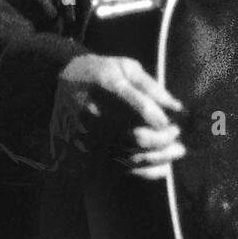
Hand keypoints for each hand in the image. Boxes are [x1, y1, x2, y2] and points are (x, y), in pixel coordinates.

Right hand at [51, 53, 186, 179]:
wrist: (60, 84)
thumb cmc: (101, 72)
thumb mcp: (125, 67)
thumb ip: (151, 86)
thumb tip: (176, 107)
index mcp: (106, 82)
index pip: (136, 104)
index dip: (158, 117)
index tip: (173, 121)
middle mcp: (94, 110)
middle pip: (135, 135)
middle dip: (162, 138)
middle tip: (176, 133)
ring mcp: (89, 133)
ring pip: (131, 155)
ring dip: (159, 157)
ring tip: (178, 151)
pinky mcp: (88, 150)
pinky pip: (121, 168)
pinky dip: (146, 171)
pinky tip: (163, 166)